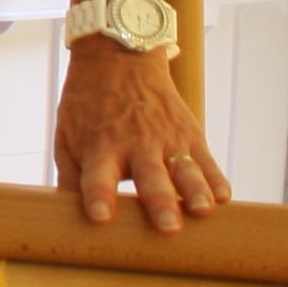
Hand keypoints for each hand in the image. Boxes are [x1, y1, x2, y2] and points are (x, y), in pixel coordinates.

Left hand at [54, 36, 226, 230]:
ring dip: (195, 192)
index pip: (96, 177)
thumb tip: (63, 218)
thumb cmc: (87, 105)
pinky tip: (224, 198)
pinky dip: (217, 180)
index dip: (98, 196)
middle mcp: (135, 144)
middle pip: (150, 178)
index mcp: (99, 146)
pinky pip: (207, 161)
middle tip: (168, 229)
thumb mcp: (66, 135)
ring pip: (186, 170)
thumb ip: (70, 176)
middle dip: (160, 204)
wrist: (118, 57)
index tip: (100, 217)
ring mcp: (167, 138)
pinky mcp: (190, 133)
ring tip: (203, 211)